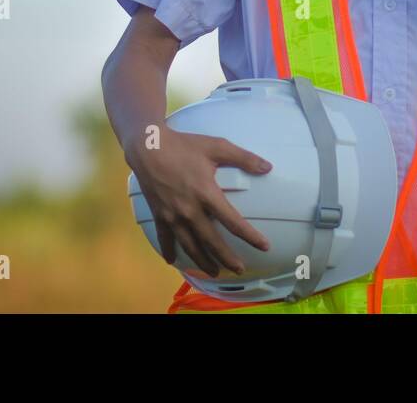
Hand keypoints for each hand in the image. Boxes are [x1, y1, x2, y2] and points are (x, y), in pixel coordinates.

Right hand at [127, 128, 273, 276]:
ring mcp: (172, 215)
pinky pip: (165, 238)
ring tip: (213, 272)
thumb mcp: (217, 147)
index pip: (233, 221)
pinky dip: (169, 250)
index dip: (250, 236)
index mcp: (206, 194)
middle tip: (239, 269)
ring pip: (190, 245)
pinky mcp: (158, 215)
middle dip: (227, 258)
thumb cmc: (184, 145)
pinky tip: (172, 261)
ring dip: (202, 261)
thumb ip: (244, 158)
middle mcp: (190, 210)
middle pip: (212, 241)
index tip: (264, 246)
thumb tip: (268, 167)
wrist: (148, 147)